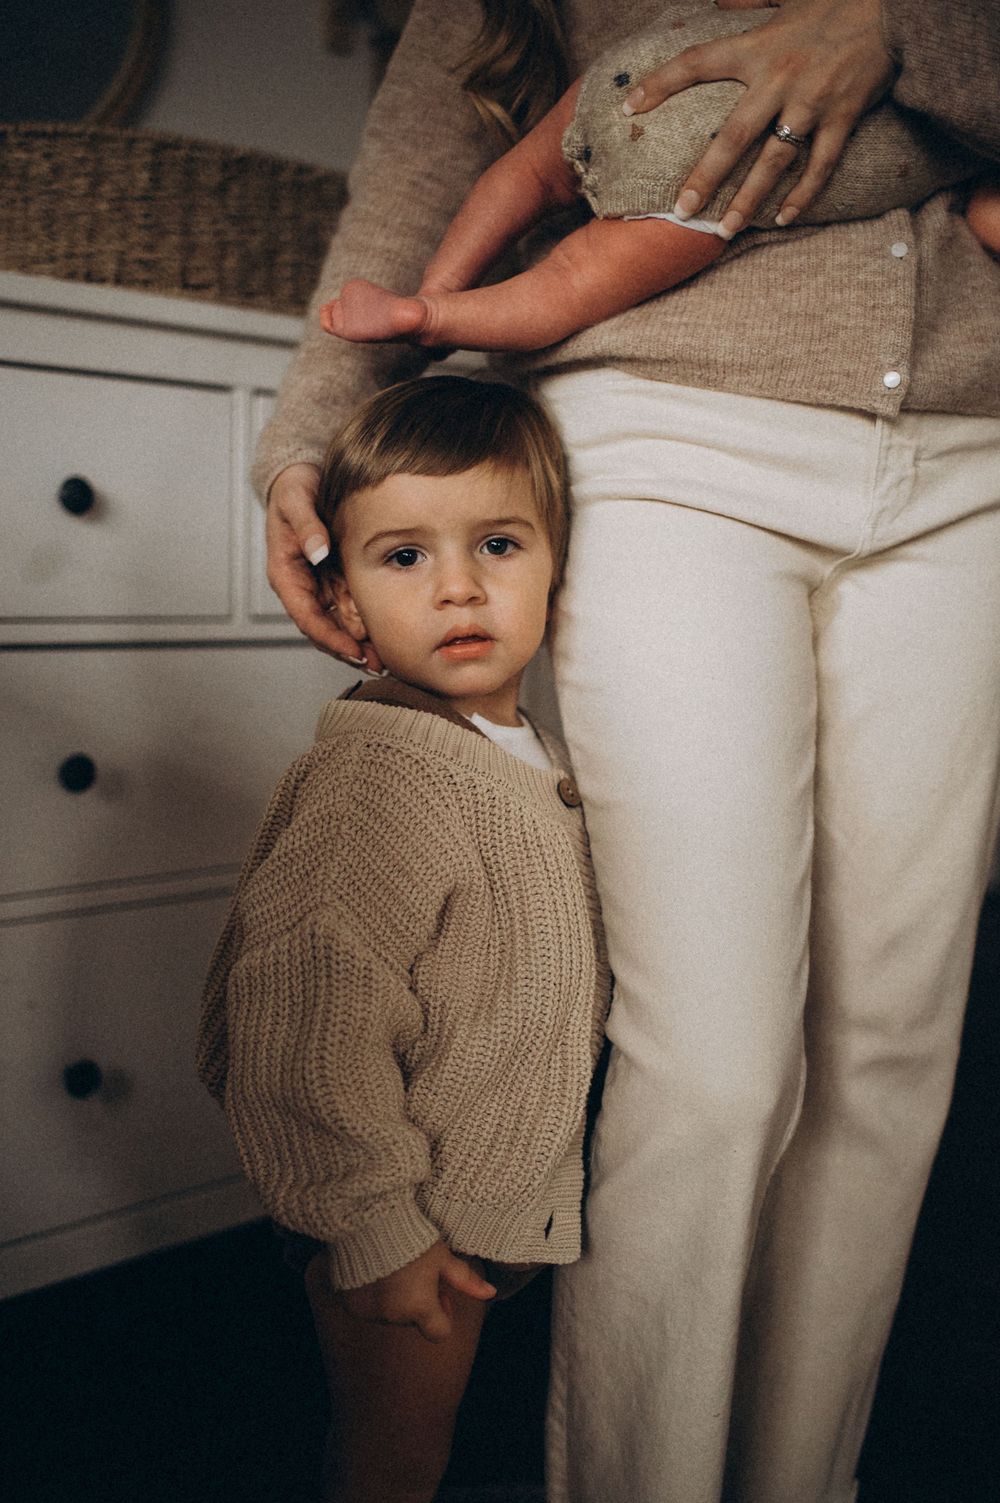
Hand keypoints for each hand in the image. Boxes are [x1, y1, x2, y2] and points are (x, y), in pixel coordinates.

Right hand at [265, 462, 382, 668]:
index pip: (307, 616)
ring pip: (337, 623)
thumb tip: (318, 551)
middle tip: (376, 664)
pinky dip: (364, 622)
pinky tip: (384, 634)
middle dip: (348, 649)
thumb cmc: (293, 487)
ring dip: (359, 643)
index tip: (353, 650)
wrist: (301, 476)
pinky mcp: (332, 578)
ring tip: (384, 659)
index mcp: (286, 573)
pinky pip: (348, 607)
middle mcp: (301, 585)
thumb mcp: (296, 500)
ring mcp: (318, 583)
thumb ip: (306, 525)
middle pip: (323, 629)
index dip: (330, 637)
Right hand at [338, 1242, 496, 1342]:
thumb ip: (465, 1279)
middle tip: (417, 1270)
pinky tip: (374, 1269)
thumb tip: (490, 1293)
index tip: (440, 1292)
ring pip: (390, 1313)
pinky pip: (367, 1307)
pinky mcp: (349, 1303)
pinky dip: (372, 1294)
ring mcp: (369, 1312)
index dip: (444, 1315)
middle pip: (413, 1319)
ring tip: (394, 1266)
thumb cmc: (410, 1236)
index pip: (439, 1333)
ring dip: (394, 1298)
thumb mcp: (442, 1256)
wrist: (367, 1219)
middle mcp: (393, 1316)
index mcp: (419, 1308)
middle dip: (417, 1300)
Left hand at [625, 0, 895, 232]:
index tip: (629, 107)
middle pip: (733, 135)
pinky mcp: (844, 117)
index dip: (660, 83)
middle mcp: (780, 78)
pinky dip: (804, 194)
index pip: (697, 63)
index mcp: (758, 47)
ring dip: (749, 198)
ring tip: (726, 229)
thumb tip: (717, 1)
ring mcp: (812, 102)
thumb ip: (747, 3)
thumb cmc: (833, 2)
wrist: (893, 7)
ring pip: (774, 160)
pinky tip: (784, 218)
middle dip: (705, 176)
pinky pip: (821, 164)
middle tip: (681, 210)